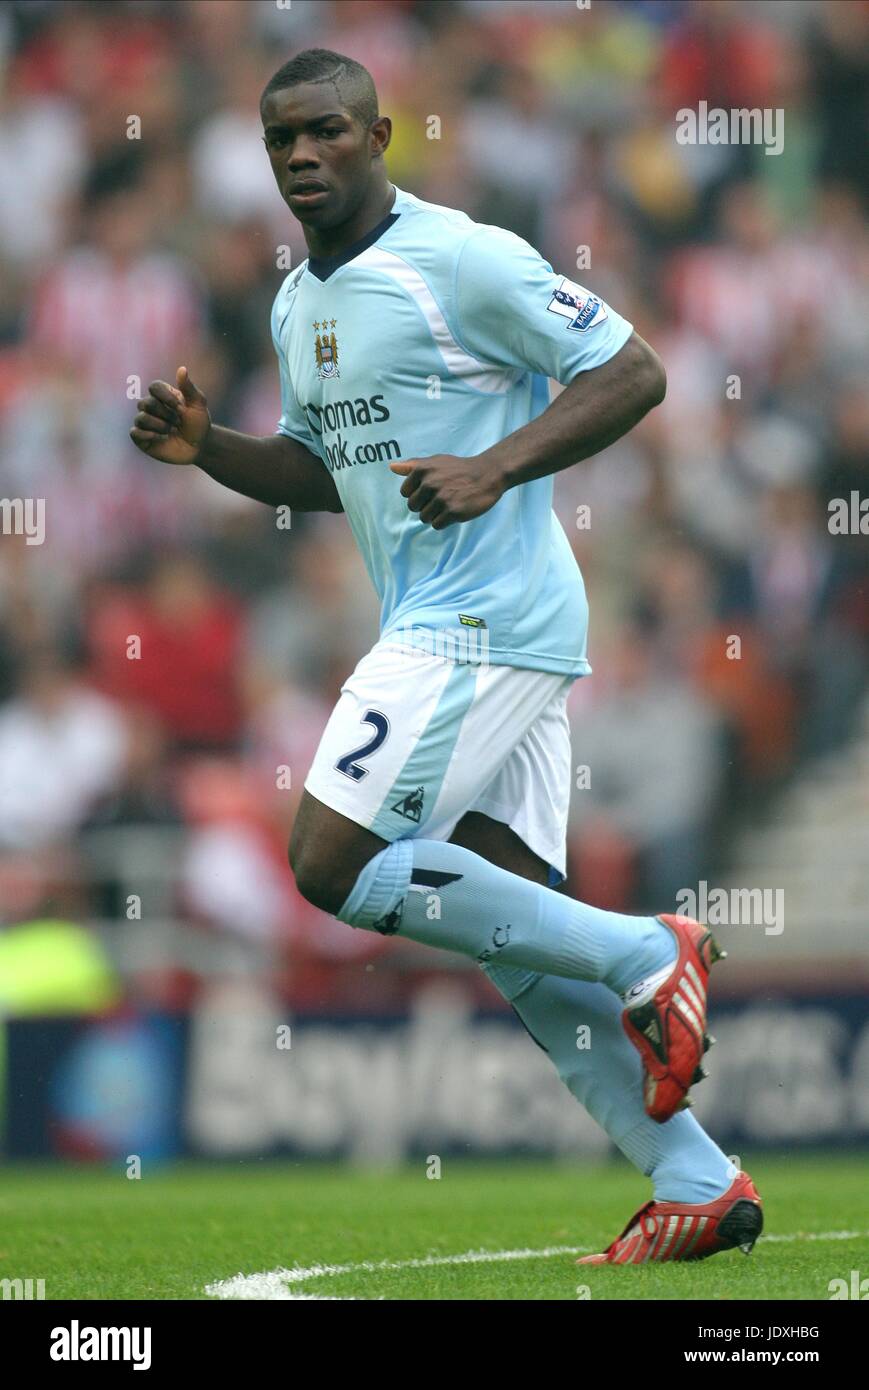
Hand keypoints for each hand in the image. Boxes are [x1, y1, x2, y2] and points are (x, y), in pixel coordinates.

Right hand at [130, 366, 210, 465]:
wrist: (199, 447)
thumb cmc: (198, 424)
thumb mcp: (198, 404)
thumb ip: (188, 387)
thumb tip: (182, 369)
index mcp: (163, 395)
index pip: (154, 387)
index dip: (166, 397)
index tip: (181, 408)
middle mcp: (151, 407)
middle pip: (146, 403)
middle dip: (165, 414)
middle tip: (178, 422)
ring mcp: (145, 423)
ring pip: (140, 418)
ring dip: (160, 426)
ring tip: (170, 431)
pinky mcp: (142, 438)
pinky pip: (134, 433)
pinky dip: (147, 435)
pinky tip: (159, 438)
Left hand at [390, 454, 506, 528]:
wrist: (487, 475)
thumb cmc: (459, 469)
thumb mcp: (436, 461)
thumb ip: (413, 465)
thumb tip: (392, 467)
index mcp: (421, 470)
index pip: (405, 493)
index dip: (417, 494)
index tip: (431, 490)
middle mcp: (429, 483)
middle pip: (413, 507)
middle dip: (425, 506)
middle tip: (441, 498)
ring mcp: (441, 498)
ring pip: (424, 518)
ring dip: (435, 515)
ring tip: (448, 504)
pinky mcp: (452, 511)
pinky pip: (436, 525)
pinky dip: (444, 521)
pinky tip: (454, 511)